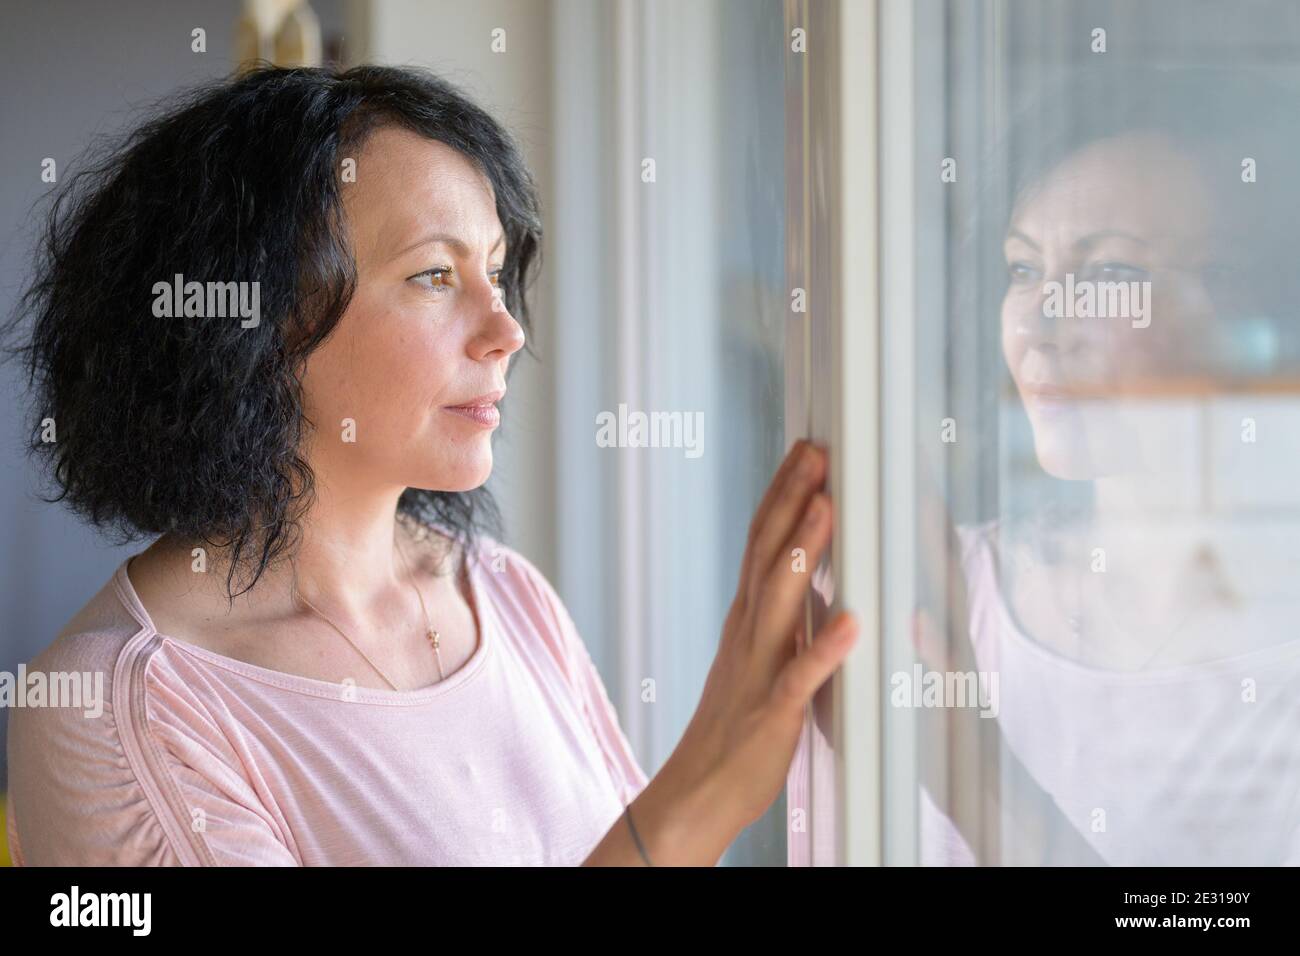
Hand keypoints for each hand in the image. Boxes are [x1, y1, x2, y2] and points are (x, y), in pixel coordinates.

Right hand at [664, 438, 858, 834]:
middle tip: (815, 453)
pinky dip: (825, 650)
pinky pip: (801, 678)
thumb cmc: (733, 726)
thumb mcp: (754, 655)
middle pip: (767, 555)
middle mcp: (749, 634)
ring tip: (826, 507)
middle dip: (791, 500)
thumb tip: (805, 577)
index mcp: (747, 620)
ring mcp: (759, 670)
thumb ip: (779, 615)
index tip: (802, 453)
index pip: (762, 543)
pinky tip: (852, 625)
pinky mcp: (773, 713)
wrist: (697, 789)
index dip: (782, 495)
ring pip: (780, 602)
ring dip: (802, 552)